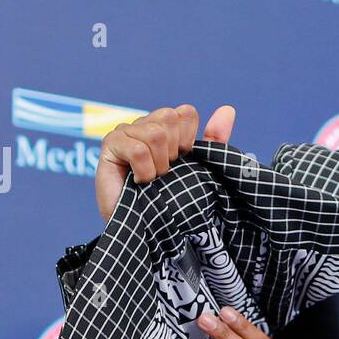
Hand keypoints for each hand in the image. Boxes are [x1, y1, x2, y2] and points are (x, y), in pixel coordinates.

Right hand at [94, 104, 235, 221]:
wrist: (149, 229)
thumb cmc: (172, 199)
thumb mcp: (200, 167)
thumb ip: (214, 140)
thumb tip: (228, 109)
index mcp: (166, 127)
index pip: (185, 112)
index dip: (188, 139)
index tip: (182, 161)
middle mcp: (144, 124)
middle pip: (169, 117)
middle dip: (174, 151)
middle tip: (165, 171)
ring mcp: (125, 132)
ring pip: (155, 134)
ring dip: (159, 164)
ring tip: (153, 179)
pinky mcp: (110, 144)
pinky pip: (138, 149)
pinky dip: (144, 171)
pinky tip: (140, 182)